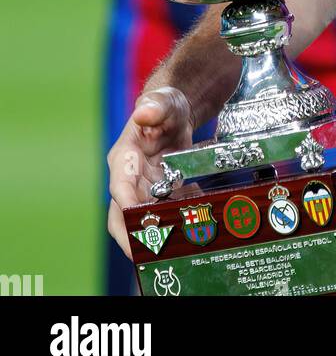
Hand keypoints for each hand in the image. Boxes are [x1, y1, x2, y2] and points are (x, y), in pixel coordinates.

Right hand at [107, 87, 193, 257]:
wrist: (175, 113)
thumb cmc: (164, 106)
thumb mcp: (163, 102)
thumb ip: (155, 106)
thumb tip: (143, 112)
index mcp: (125, 159)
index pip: (120, 188)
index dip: (126, 207)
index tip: (137, 223)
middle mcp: (130, 179)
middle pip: (125, 216)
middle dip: (135, 237)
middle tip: (152, 254)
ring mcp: (145, 189)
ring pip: (145, 221)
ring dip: (159, 234)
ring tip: (177, 247)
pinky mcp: (160, 195)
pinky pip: (167, 215)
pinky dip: (179, 223)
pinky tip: (195, 231)